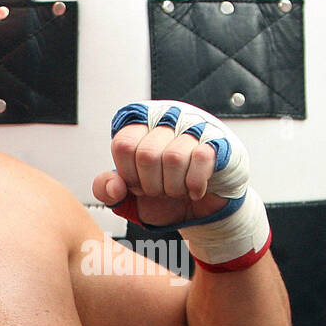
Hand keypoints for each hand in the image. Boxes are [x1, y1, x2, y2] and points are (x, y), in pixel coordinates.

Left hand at [95, 101, 269, 270]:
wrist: (200, 208)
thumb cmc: (163, 193)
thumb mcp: (126, 196)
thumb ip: (107, 190)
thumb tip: (114, 186)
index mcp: (140, 125)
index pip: (123, 143)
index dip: (128, 173)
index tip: (137, 182)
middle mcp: (167, 117)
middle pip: (146, 153)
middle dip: (151, 184)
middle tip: (160, 189)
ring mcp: (195, 126)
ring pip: (174, 157)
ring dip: (173, 186)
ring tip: (177, 189)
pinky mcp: (219, 140)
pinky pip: (201, 158)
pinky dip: (194, 184)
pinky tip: (194, 189)